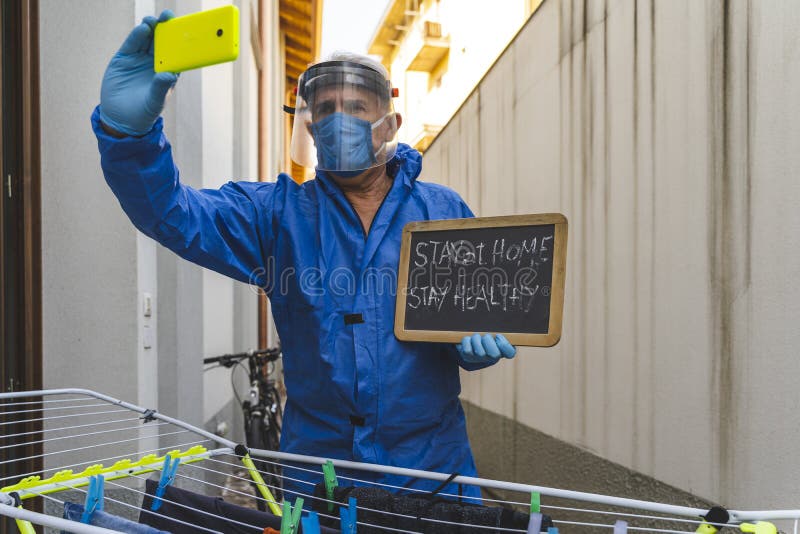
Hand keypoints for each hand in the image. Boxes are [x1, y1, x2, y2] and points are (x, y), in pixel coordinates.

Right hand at [99, 10, 177, 135]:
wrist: (120, 119)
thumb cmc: (143, 112)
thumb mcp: (154, 101)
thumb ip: (160, 88)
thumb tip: (169, 75)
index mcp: (168, 72)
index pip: (177, 53)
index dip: (181, 41)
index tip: (185, 30)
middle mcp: (155, 63)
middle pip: (163, 42)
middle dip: (166, 29)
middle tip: (168, 17)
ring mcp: (139, 59)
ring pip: (147, 39)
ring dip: (151, 29)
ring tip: (153, 21)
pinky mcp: (125, 58)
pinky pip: (132, 44)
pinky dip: (136, 36)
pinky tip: (142, 29)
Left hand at [456, 333, 516, 363]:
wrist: (468, 341)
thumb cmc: (484, 334)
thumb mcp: (494, 331)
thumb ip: (501, 331)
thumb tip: (505, 323)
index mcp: (502, 350)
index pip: (510, 353)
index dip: (504, 344)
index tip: (498, 336)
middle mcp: (492, 358)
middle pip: (495, 354)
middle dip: (488, 341)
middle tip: (485, 336)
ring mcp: (480, 359)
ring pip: (480, 352)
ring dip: (476, 340)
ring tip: (476, 336)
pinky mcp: (468, 358)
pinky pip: (468, 350)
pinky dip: (467, 341)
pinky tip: (468, 339)